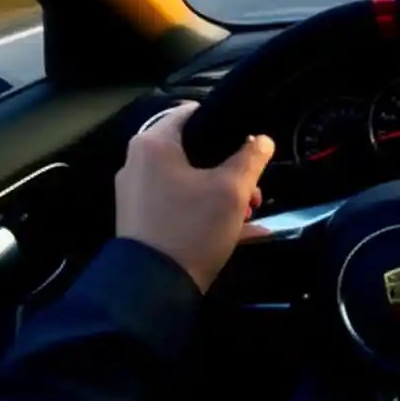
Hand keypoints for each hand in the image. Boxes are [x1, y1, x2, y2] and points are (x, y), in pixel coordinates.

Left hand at [116, 103, 274, 291]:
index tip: (251, 142)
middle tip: (255, 189)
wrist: (153, 288)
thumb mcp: (231, 191)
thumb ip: (251, 158)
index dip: (226, 122)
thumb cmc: (192, 227)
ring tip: (249, 214)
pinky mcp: (141, 219)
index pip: (193, 112)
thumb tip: (262, 140)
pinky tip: (237, 229)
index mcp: (153, 144)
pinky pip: (180, 203)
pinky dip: (205, 209)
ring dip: (222, 192)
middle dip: (230, 168)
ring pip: (189, 179)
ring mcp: (137, 193)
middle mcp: (138, 162)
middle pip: (194, 151)